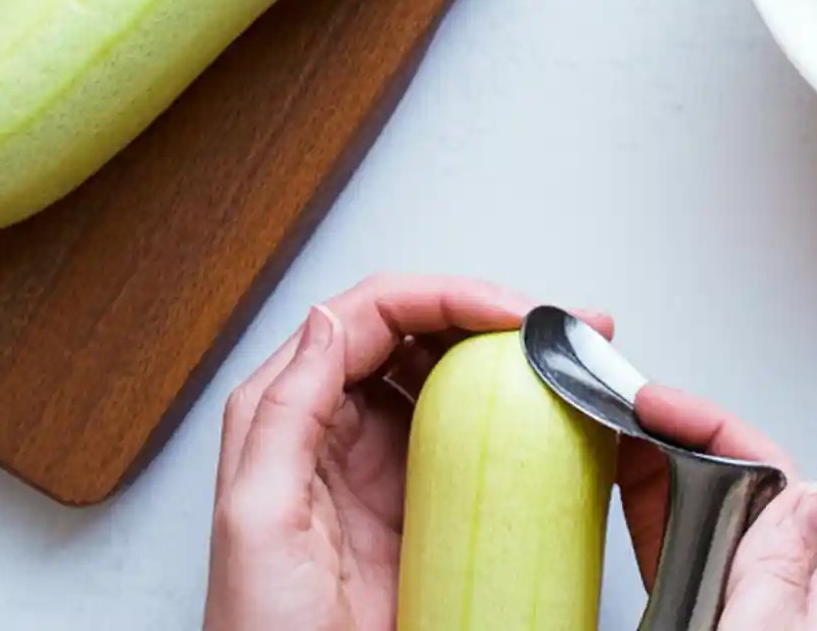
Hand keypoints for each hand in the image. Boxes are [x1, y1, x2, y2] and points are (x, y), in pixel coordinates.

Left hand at [203, 274, 612, 630]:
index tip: (509, 314)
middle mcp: (336, 426)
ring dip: (501, 353)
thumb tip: (328, 320)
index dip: (444, 297)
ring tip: (558, 353)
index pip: (368, 317)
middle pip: (415, 331)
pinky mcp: (422, 502)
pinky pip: (470, 438)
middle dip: (485, 312)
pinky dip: (509, 412)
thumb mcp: (258, 518)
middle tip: (551, 326)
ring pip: (445, 375)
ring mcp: (384, 463)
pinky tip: (541, 413)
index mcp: (288, 414)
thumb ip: (283, 414)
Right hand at [617, 385, 816, 629]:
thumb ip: (781, 562)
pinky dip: (660, 525)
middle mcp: (803, 595)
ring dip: (664, 479)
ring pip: (710, 523)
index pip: (771, 474)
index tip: (654, 404)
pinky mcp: (724, 624)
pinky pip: (690, 562)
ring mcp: (764, 612)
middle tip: (625, 411)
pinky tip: (633, 503)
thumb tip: (812, 494)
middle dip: (681, 444)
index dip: (706, 428)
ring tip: (617, 440)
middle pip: (736, 492)